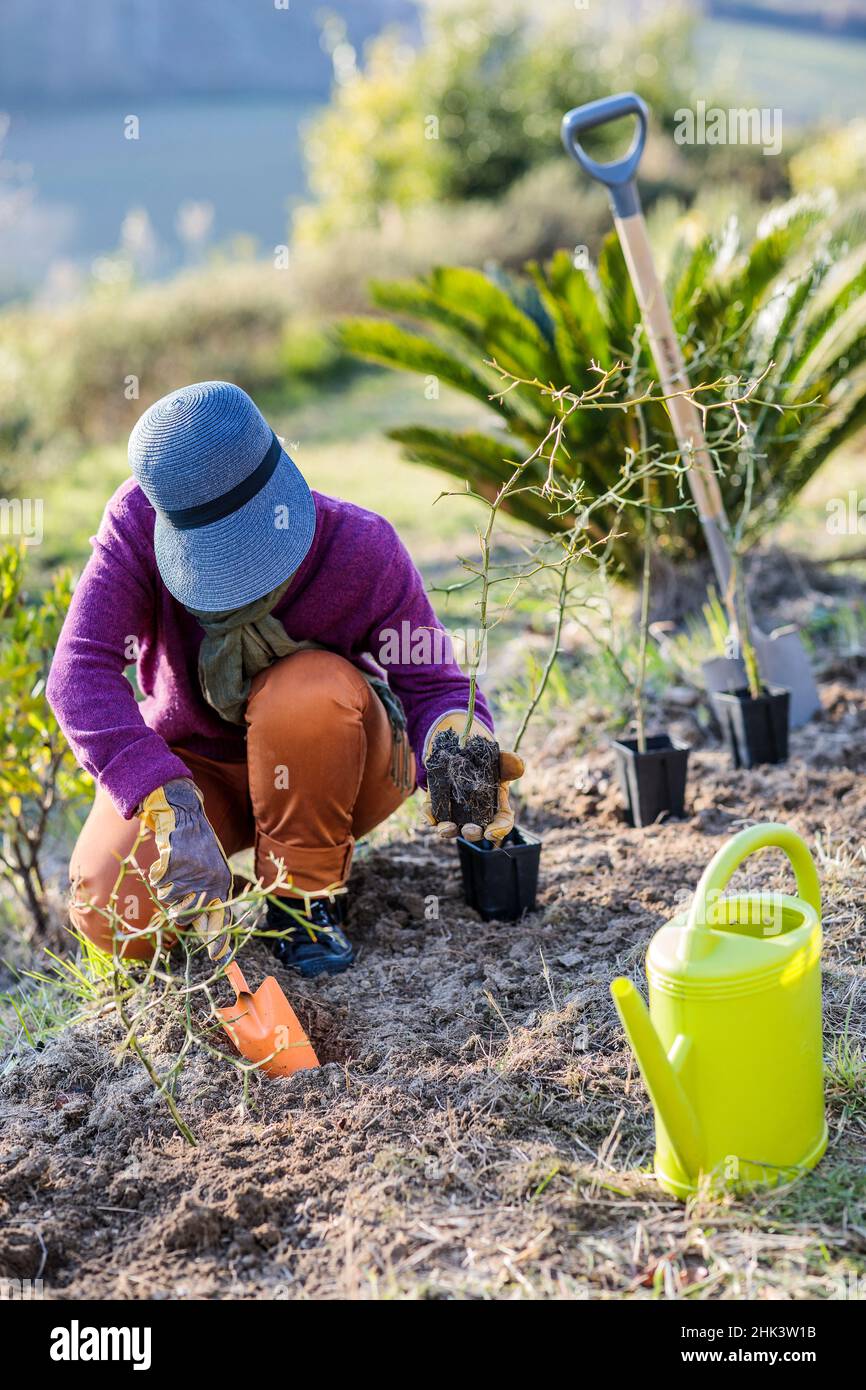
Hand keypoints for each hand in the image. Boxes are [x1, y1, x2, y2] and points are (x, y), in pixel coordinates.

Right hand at [139, 779, 232, 959]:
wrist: (183, 813)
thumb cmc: (196, 844)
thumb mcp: (209, 869)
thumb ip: (206, 895)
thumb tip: (198, 926)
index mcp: (221, 883)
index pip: (220, 919)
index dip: (218, 941)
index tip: (218, 959)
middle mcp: (209, 881)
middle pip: (184, 916)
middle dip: (176, 910)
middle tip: (176, 893)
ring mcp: (191, 873)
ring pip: (168, 900)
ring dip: (167, 888)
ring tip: (174, 869)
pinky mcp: (174, 863)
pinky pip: (158, 882)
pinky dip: (157, 874)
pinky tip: (166, 859)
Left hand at [421, 713, 524, 844]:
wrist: (461, 746)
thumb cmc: (484, 757)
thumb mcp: (498, 758)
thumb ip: (509, 761)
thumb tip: (519, 764)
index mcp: (495, 805)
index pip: (501, 822)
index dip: (499, 830)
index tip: (492, 833)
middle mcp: (475, 814)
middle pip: (475, 831)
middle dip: (472, 834)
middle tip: (470, 830)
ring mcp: (454, 811)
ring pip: (452, 828)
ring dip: (448, 831)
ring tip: (446, 828)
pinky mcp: (436, 803)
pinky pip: (431, 814)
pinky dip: (429, 816)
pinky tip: (428, 816)